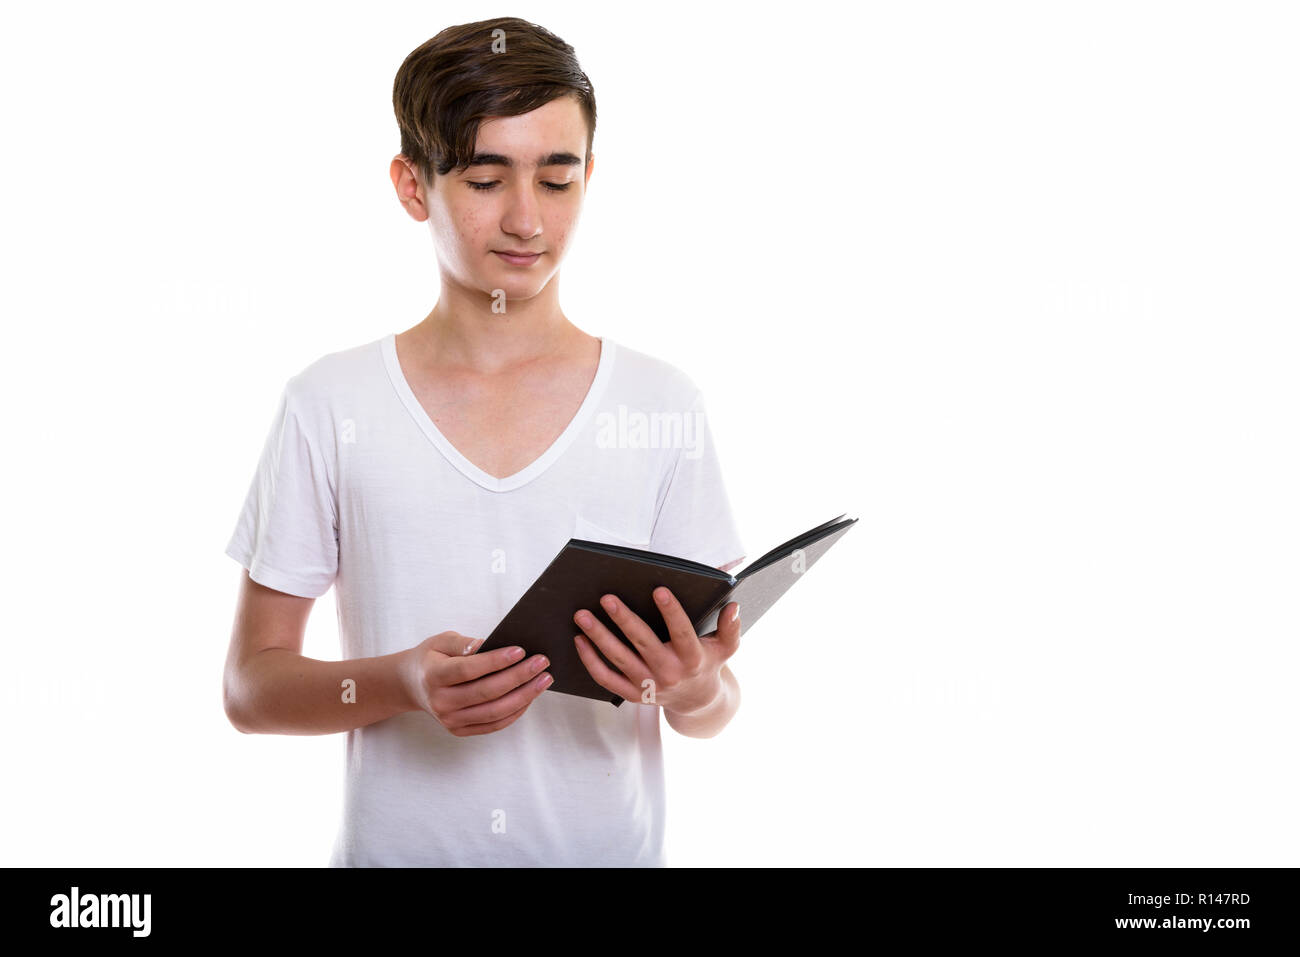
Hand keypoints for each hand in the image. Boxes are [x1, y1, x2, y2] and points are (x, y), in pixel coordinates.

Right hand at [400, 631, 551, 735]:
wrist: (410, 685)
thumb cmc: (431, 658)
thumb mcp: (439, 641)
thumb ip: (460, 642)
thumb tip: (484, 645)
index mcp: (433, 676)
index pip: (469, 669)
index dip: (496, 661)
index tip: (521, 650)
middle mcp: (440, 702)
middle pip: (486, 692)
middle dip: (518, 676)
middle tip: (542, 662)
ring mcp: (450, 720)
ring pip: (494, 711)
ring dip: (524, 696)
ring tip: (544, 679)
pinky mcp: (459, 730)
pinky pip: (493, 724)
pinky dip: (515, 712)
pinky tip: (530, 696)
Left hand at [573, 588, 739, 713]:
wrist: (697, 703)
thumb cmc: (708, 664)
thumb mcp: (726, 648)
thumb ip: (731, 628)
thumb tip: (734, 607)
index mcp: (693, 658)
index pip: (682, 632)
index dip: (671, 611)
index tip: (659, 589)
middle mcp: (669, 673)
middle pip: (643, 643)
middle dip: (623, 619)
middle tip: (606, 598)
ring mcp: (648, 686)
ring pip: (619, 659)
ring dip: (598, 637)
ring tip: (582, 616)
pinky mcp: (633, 695)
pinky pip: (606, 678)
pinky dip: (590, 661)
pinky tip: (579, 640)